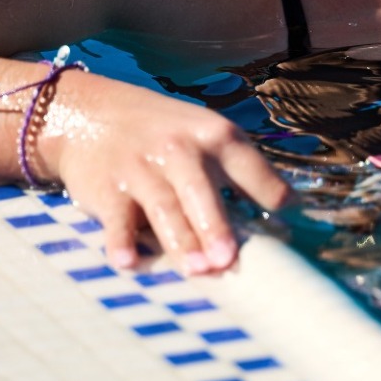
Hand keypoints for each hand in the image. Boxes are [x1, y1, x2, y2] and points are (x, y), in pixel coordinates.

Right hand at [39, 72, 291, 273]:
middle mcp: (179, 149)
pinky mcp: (108, 188)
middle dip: (214, 225)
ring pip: (163, 207)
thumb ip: (234, 171)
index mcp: (214, 136)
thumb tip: (284, 211)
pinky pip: (116, 218)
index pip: (250, 168)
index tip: (290, 217)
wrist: (89, 111)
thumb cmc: (161, 131)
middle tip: (227, 259)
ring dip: (179, 239)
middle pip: (200, 191)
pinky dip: (120, 240)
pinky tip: (128, 261)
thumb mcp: (202, 132)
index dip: (271, 192)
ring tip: (196, 269)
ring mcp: (141, 168)